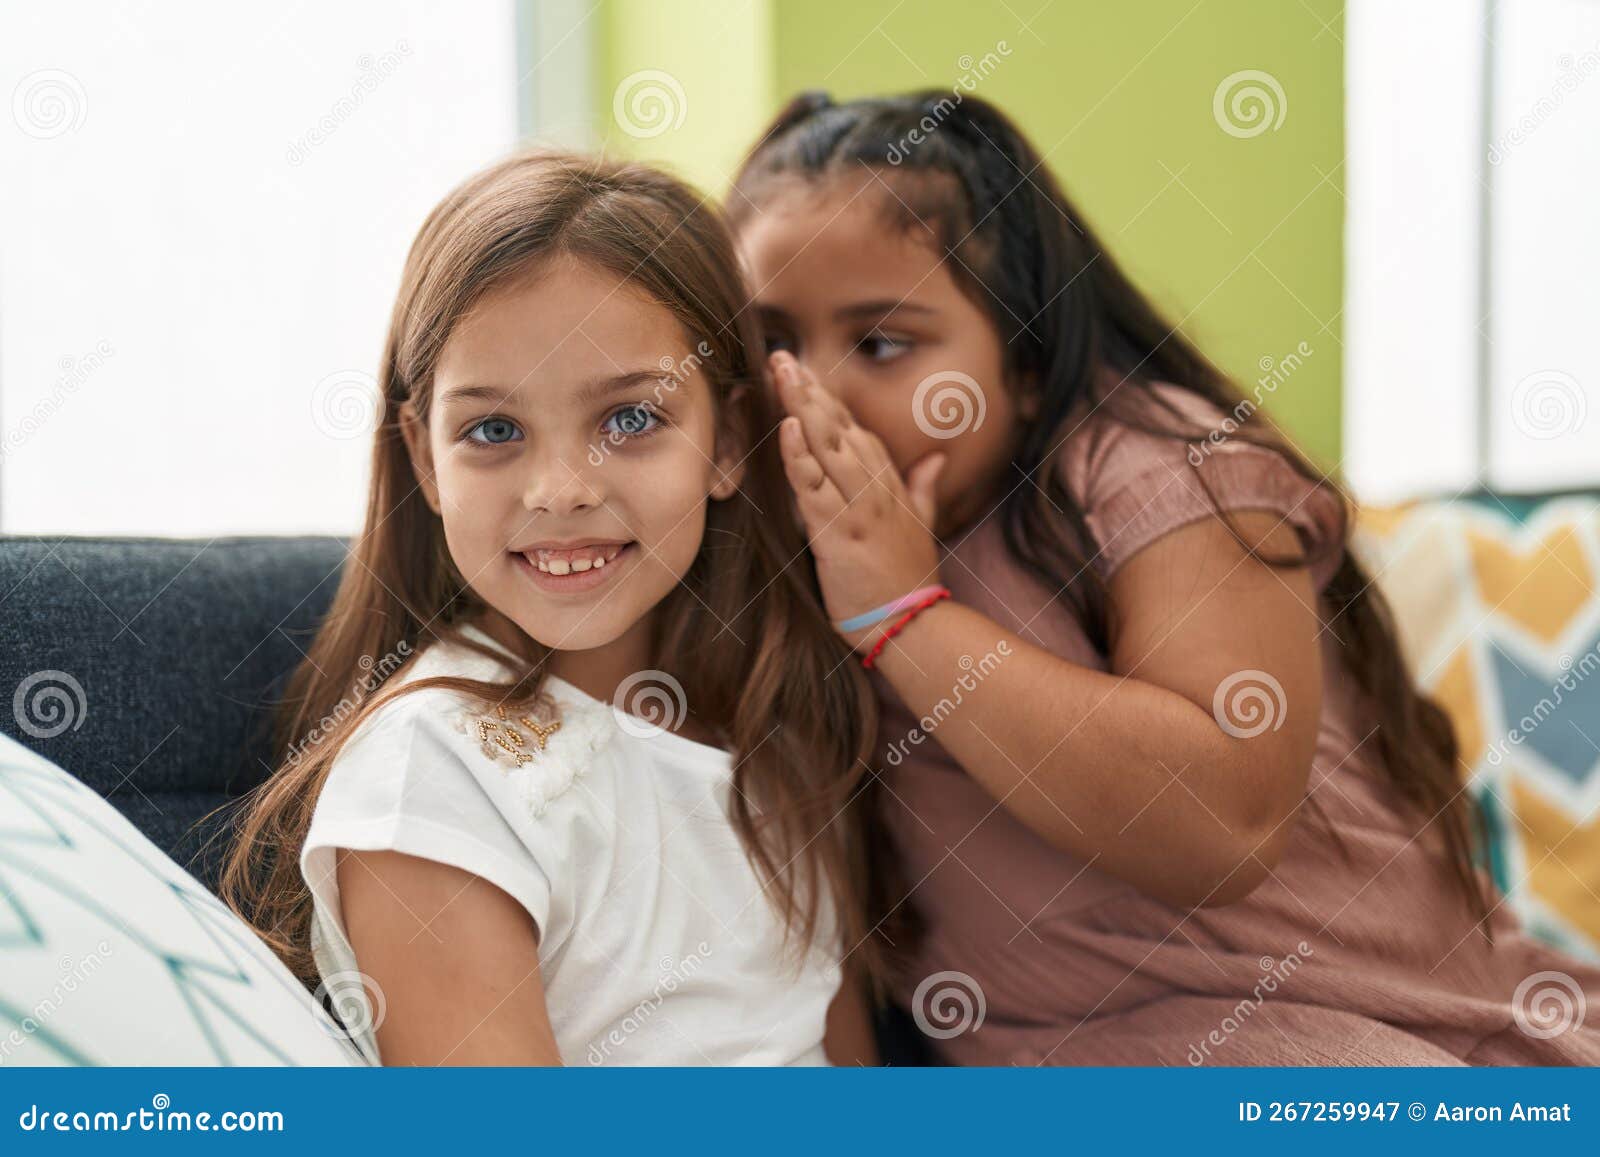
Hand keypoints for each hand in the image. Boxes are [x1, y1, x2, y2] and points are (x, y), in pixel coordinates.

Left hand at [770, 351, 946, 649]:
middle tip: (782, 355)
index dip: (830, 400)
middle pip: (838, 428)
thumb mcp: (923, 525)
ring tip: (781, 372)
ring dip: (801, 407)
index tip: (806, 371)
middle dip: (810, 389)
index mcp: (888, 485)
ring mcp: (856, 508)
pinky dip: (800, 455)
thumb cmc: (909, 580)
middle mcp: (873, 489)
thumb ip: (924, 487)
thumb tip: (935, 458)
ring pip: (826, 447)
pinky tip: (787, 426)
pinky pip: (813, 487)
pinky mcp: (837, 532)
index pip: (856, 431)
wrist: (911, 624)